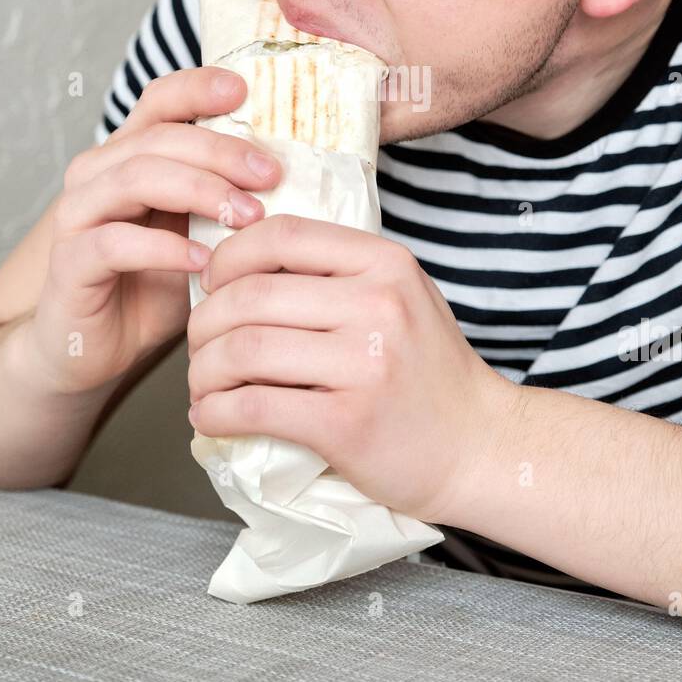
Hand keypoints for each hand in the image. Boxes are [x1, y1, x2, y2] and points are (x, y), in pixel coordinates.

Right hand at [29, 67, 282, 393]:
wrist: (94, 347)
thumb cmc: (154, 286)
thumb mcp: (202, 234)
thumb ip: (230, 199)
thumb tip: (304, 176)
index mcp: (131, 154)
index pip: (161, 100)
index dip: (199, 87)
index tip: (246, 90)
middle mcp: (98, 173)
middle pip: (159, 137)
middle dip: (222, 151)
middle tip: (272, 173)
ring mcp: (78, 215)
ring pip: (136, 178)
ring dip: (200, 191)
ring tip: (247, 216)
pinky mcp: (69, 262)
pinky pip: (114, 242)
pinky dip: (164, 249)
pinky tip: (203, 263)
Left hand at [187, 213, 520, 523]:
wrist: (481, 446)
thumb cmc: (431, 372)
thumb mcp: (402, 296)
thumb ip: (340, 272)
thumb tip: (244, 262)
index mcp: (385, 264)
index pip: (282, 235)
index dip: (229, 257)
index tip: (212, 284)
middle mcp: (377, 305)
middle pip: (250, 297)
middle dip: (205, 323)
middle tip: (200, 346)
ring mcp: (364, 365)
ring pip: (244, 352)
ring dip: (203, 371)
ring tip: (203, 384)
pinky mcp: (347, 424)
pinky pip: (254, 408)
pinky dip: (215, 413)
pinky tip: (211, 417)